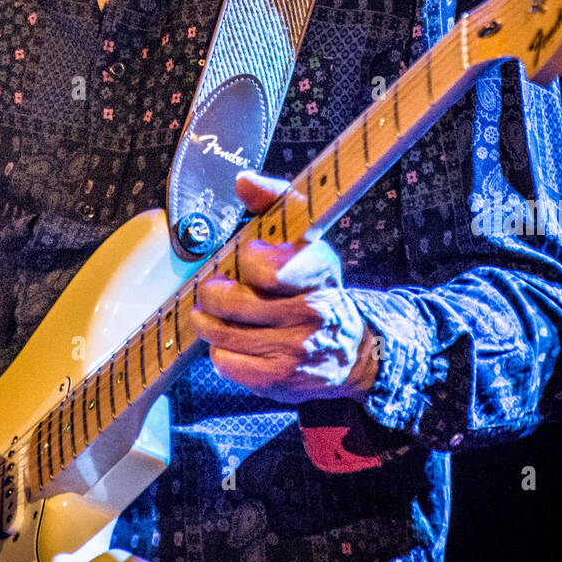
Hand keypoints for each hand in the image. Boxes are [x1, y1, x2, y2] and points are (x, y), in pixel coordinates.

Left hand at [190, 170, 379, 403]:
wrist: (352, 349)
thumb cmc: (316, 287)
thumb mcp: (305, 238)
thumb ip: (273, 202)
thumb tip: (243, 181)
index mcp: (319, 270)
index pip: (269, 268)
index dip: (250, 260)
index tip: (249, 257)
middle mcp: (313, 312)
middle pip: (233, 301)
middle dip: (213, 291)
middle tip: (213, 288)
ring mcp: (296, 350)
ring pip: (222, 332)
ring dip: (208, 320)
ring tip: (212, 313)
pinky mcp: (279, 380)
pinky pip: (225, 362)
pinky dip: (219, 350)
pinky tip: (232, 340)